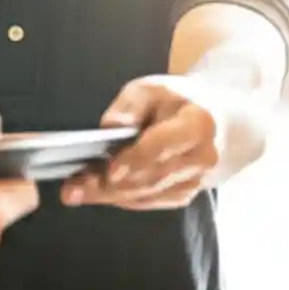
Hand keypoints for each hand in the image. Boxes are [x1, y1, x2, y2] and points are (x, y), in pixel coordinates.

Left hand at [62, 76, 220, 210]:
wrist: (215, 122)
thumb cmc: (177, 102)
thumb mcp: (152, 89)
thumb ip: (130, 106)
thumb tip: (110, 127)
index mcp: (197, 124)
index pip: (164, 145)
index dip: (137, 159)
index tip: (110, 170)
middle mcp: (201, 158)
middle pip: (150, 176)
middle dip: (108, 185)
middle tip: (73, 188)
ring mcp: (195, 181)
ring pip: (146, 194)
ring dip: (108, 195)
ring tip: (74, 191)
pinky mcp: (184, 195)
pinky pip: (148, 201)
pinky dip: (120, 198)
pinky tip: (96, 193)